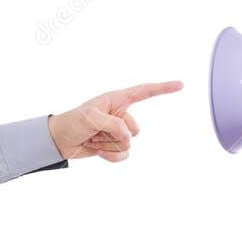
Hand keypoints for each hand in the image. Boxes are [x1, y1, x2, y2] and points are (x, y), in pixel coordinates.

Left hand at [48, 81, 182, 161]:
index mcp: (117, 99)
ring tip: (93, 138)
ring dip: (108, 145)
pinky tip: (97, 150)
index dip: (163, 88)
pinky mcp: (115, 146)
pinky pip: (123, 155)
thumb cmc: (73, 122)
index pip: (144, 92)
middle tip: (96, 130)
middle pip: (135, 129)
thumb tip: (129, 137)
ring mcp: (119, 131)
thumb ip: (113, 124)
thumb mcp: (91, 118)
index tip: (181, 84)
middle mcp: (121, 114)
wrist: (60, 140)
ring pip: (128, 144)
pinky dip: (110, 156)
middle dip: (116, 134)